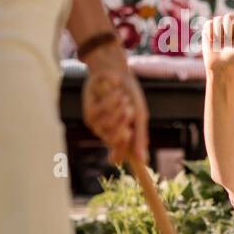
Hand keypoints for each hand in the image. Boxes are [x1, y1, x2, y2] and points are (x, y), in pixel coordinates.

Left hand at [82, 49, 148, 165]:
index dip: (123, 148)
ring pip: (109, 124)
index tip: (130, 134)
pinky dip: (111, 99)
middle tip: (129, 108)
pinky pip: (101, 111)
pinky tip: (114, 91)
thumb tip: (144, 161)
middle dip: (125, 121)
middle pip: (115, 141)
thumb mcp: (140, 116)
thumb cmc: (130, 95)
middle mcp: (108, 135)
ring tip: (121, 96)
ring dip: (119, 107)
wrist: (117, 73)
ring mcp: (97, 125)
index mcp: (121, 138)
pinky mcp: (89, 113)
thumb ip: (141, 137)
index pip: (118, 156)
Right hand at [202, 14, 233, 74]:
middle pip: (228, 17)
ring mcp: (219, 28)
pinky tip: (212, 40)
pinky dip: (210, 31)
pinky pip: (209, 23)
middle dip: (228, 29)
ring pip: (218, 19)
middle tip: (228, 41)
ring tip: (219, 41)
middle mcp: (230, 26)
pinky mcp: (209, 31)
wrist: (220, 67)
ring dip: (218, 31)